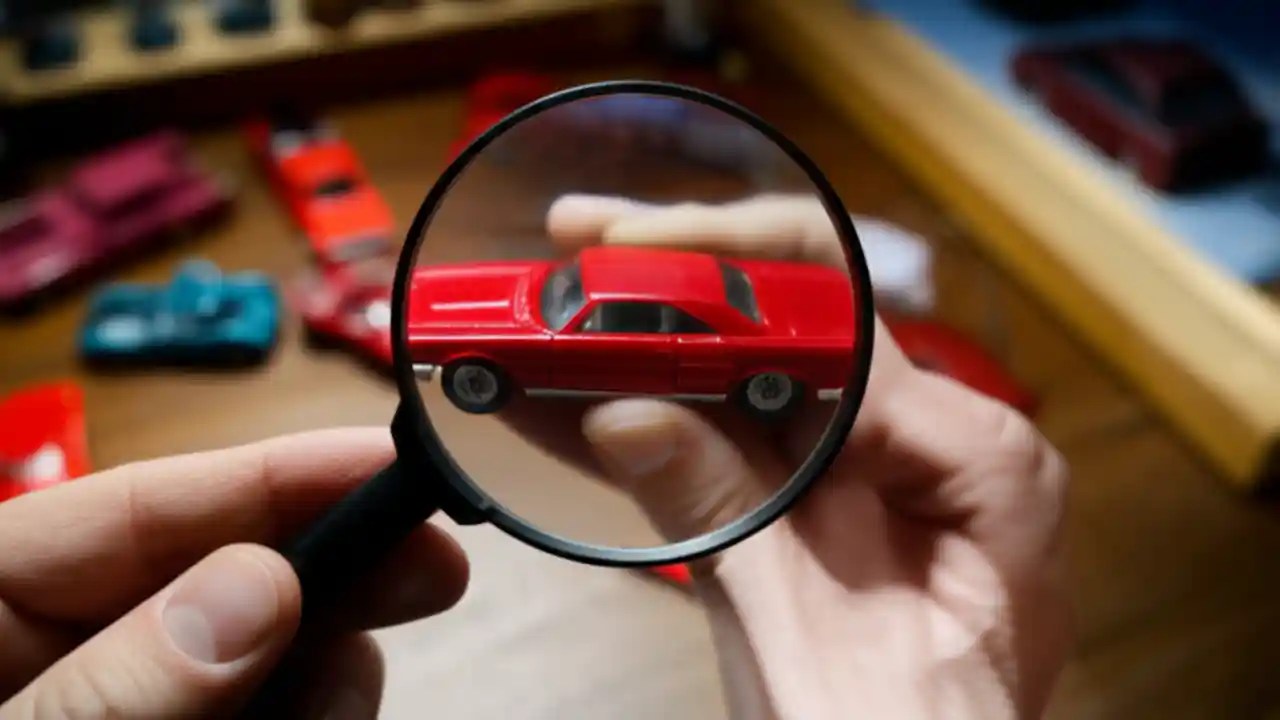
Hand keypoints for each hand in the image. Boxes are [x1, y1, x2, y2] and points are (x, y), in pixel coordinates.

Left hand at [0, 428, 468, 717]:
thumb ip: (114, 687)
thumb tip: (256, 587)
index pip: (132, 508)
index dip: (266, 475)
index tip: (383, 458)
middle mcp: (72, 647)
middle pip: (223, 569)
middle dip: (333, 564)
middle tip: (435, 566)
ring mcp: (149, 699)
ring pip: (273, 651)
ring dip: (331, 667)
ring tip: (340, 703)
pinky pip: (282, 712)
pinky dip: (319, 717)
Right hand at [524, 194, 1070, 718]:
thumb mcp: (808, 646)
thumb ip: (725, 524)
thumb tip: (625, 412)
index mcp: (977, 460)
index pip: (844, 322)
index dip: (726, 277)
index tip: (628, 257)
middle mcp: (938, 440)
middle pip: (804, 318)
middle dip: (682, 279)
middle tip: (580, 240)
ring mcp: (881, 465)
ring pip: (761, 365)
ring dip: (654, 337)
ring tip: (559, 299)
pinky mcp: (828, 497)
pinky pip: (741, 432)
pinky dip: (659, 414)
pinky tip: (579, 395)